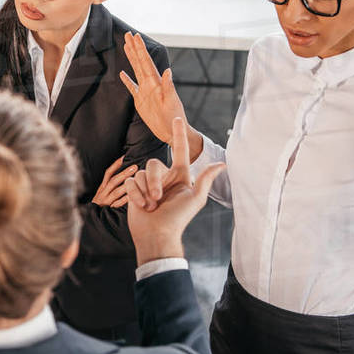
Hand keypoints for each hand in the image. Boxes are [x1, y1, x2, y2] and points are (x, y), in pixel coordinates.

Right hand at [91, 155, 137, 206]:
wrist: (91, 218)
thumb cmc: (101, 202)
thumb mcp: (103, 191)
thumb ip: (111, 182)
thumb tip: (124, 170)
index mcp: (102, 186)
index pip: (108, 173)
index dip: (115, 165)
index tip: (124, 157)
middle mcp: (103, 192)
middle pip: (113, 181)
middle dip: (124, 173)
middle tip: (135, 167)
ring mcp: (106, 201)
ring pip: (115, 192)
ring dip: (125, 186)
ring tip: (135, 180)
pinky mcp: (109, 210)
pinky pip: (117, 205)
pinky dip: (124, 200)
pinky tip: (131, 197)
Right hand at [119, 32, 198, 154]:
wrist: (171, 130)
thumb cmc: (174, 117)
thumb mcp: (172, 102)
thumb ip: (169, 86)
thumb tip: (168, 71)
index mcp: (156, 82)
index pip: (146, 61)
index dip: (141, 49)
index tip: (136, 36)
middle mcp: (150, 83)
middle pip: (140, 61)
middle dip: (134, 48)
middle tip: (128, 34)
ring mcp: (144, 91)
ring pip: (136, 70)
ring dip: (131, 58)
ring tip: (126, 46)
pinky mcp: (140, 100)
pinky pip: (132, 87)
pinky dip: (127, 80)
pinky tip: (122, 74)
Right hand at [124, 116, 225, 263]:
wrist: (157, 234)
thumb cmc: (178, 218)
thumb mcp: (195, 199)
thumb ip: (205, 179)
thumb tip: (222, 164)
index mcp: (179, 176)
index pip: (179, 150)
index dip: (179, 135)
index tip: (178, 119)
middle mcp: (164, 178)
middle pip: (154, 164)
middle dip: (154, 181)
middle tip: (158, 198)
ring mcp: (148, 184)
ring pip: (141, 173)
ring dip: (145, 191)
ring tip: (151, 206)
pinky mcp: (134, 190)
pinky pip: (130, 182)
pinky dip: (135, 195)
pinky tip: (141, 206)